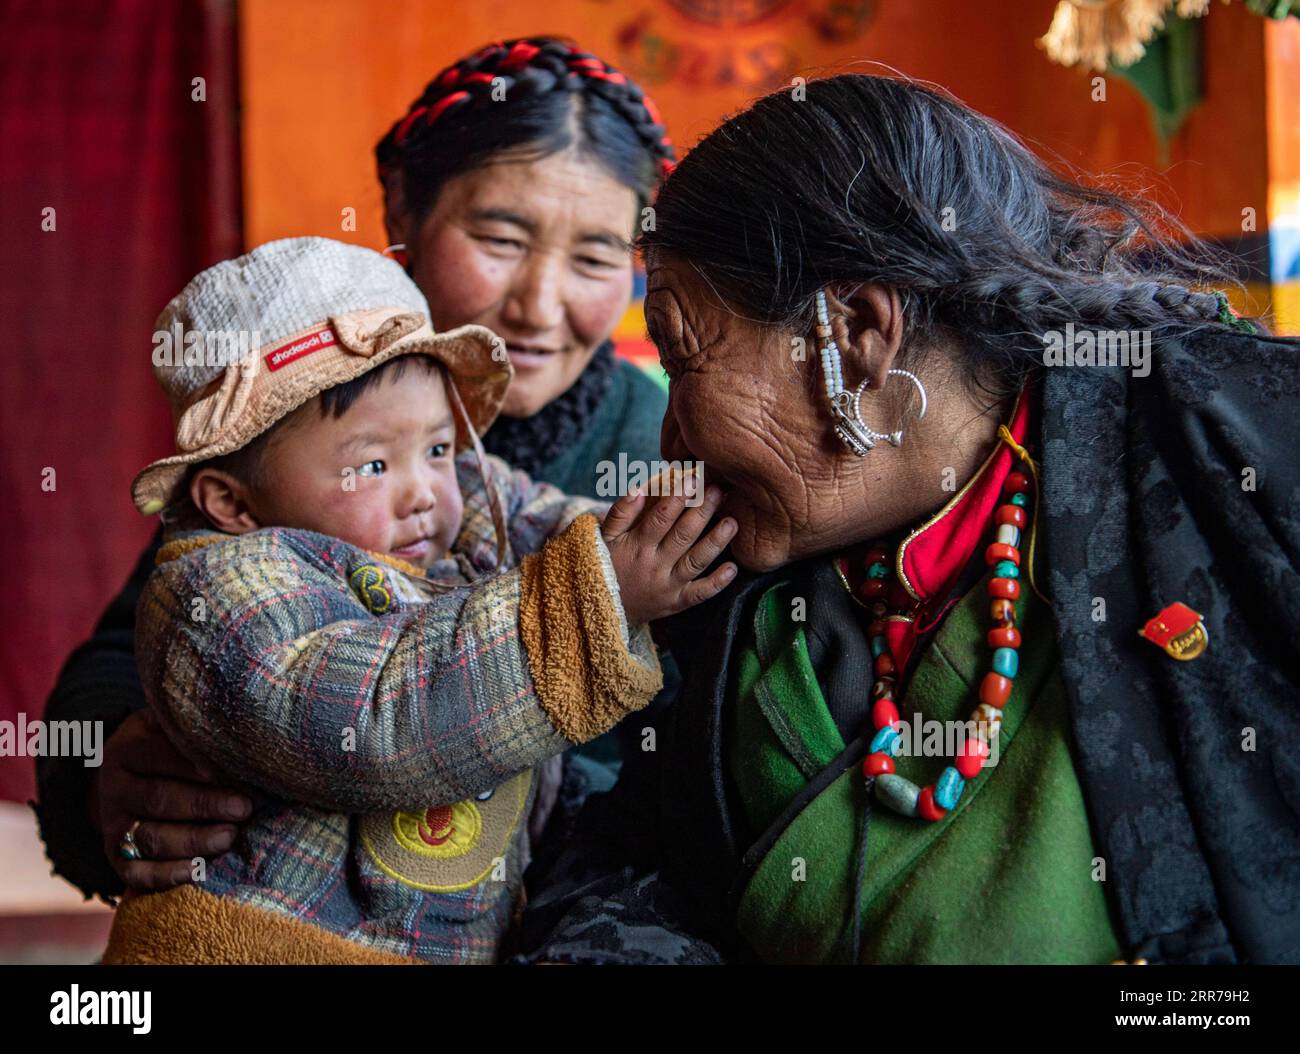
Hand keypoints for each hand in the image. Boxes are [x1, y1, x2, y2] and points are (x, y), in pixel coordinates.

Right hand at [92, 709, 252, 892]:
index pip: (156, 756)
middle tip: (243, 808)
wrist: (127, 779)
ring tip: (230, 837)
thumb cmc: (166, 746)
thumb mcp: (168, 726)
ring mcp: (113, 826)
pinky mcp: (117, 858)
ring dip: (192, 841)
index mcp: (126, 750)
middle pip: (159, 799)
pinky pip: (136, 873)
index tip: (225, 771)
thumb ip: (192, 725)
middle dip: (204, 805)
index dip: (190, 765)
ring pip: (150, 838)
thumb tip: (235, 725)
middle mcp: (115, 789)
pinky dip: (167, 874)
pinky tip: (199, 869)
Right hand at [602, 482, 737, 625]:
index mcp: (638, 546)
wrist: (603, 607)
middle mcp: (655, 565)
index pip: (661, 518)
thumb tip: (638, 488)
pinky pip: (701, 593)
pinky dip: (718, 582)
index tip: (694, 479)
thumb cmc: (606, 564)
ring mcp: (668, 585)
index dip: (679, 498)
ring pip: (697, 561)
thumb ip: (620, 513)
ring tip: (732, 522)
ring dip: (716, 541)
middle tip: (718, 491)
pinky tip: (734, 567)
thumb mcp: (604, 538)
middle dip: (703, 511)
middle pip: (684, 535)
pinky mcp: (677, 602)